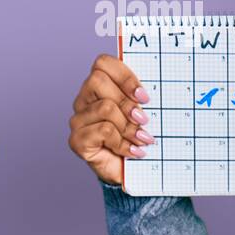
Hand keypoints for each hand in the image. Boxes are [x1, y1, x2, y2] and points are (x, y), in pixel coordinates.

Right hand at [67, 53, 151, 185]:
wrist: (133, 171)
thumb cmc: (139, 137)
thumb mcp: (145, 114)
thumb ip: (143, 98)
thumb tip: (157, 88)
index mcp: (100, 87)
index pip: (102, 63)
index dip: (125, 76)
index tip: (145, 97)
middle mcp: (84, 99)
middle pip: (98, 81)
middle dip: (127, 103)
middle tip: (144, 121)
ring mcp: (78, 120)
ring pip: (105, 108)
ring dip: (129, 127)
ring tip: (141, 139)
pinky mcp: (77, 140)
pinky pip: (103, 131)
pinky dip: (123, 143)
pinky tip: (132, 151)